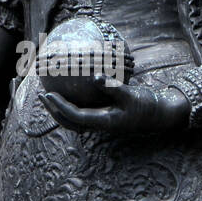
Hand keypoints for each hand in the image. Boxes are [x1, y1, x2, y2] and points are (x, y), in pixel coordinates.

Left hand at [41, 76, 189, 135]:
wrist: (159, 115)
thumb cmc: (147, 105)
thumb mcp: (131, 95)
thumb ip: (113, 86)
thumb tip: (95, 76)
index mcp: (104, 121)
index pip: (75, 116)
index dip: (60, 107)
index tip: (48, 94)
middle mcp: (100, 124)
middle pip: (69, 122)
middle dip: (54, 110)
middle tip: (42, 94)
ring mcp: (101, 122)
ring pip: (74, 120)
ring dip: (60, 110)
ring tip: (49, 96)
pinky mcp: (105, 116)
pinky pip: (82, 114)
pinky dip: (71, 107)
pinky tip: (68, 93)